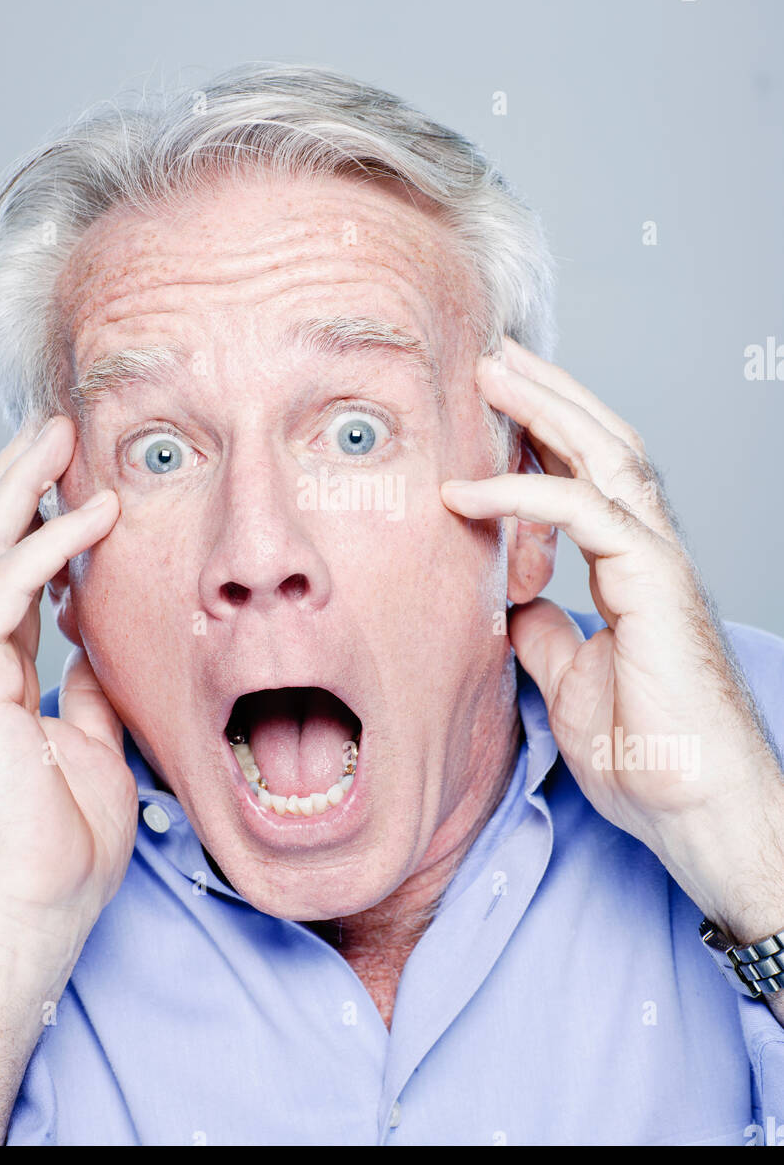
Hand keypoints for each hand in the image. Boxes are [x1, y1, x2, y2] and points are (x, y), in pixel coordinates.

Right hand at [0, 415, 136, 954]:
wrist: (35, 910)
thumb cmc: (63, 844)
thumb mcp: (97, 744)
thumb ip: (92, 688)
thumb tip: (102, 645)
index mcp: (2, 676)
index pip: (16, 579)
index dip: (44, 526)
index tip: (83, 484)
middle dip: (20, 485)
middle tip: (56, 431)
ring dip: (22, 491)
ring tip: (59, 440)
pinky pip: (3, 594)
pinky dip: (44, 547)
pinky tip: (85, 515)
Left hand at [441, 337, 783, 945]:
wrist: (694, 809)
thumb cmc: (646, 752)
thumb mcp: (568, 681)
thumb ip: (545, 634)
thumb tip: (513, 603)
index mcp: (632, 568)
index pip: (590, 477)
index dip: (546, 435)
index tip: (495, 408)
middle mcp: (649, 551)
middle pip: (603, 443)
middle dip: (549, 393)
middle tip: (495, 356)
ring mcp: (657, 562)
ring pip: (606, 455)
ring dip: (545, 408)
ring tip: (494, 373)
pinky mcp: (654, 584)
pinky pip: (585, 513)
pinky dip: (523, 495)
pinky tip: (469, 492)